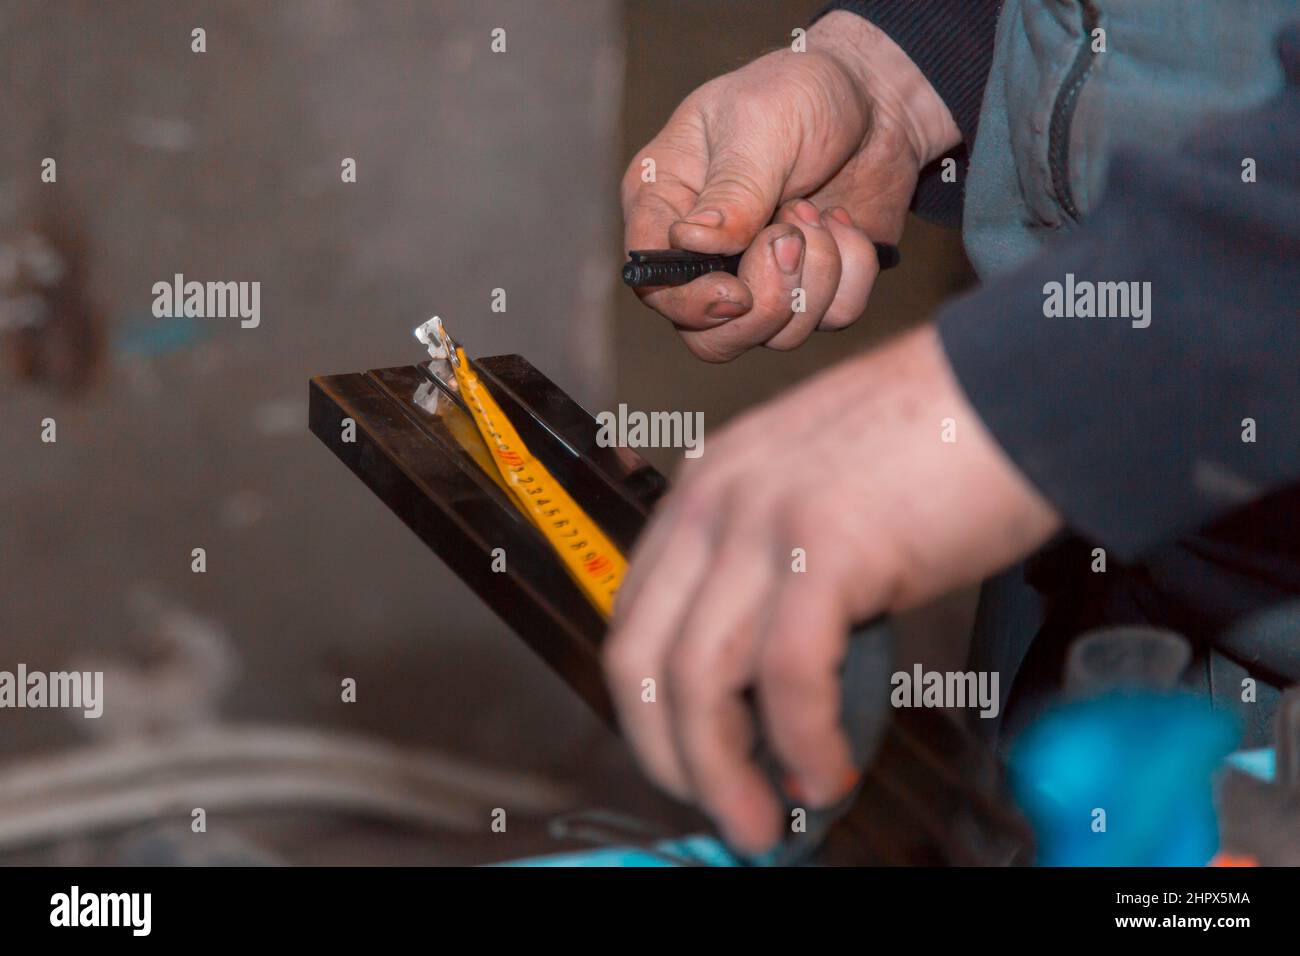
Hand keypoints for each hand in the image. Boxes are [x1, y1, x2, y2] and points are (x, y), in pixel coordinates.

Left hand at [602, 326, 1060, 852]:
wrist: (1015, 389)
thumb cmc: (933, 446)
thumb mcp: (817, 497)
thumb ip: (777, 577)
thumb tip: (773, 692)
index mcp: (705, 486)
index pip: (635, 616)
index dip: (652, 706)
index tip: (689, 758)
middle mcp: (715, 499)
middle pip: (640, 656)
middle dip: (669, 754)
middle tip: (717, 811)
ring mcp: (763, 520)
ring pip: (698, 679)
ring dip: (724, 773)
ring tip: (765, 822)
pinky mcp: (826, 546)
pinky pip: (788, 676)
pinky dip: (802, 743)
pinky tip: (827, 773)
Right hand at [621, 12, 959, 361]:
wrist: (876, 98)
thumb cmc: (801, 93)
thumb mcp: (762, 125)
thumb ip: (733, 190)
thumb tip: (692, 242)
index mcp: (666, 203)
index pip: (651, 284)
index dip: (690, 303)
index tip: (736, 290)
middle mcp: (703, 254)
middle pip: (709, 337)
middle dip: (764, 302)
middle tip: (794, 234)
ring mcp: (757, 276)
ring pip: (775, 336)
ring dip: (816, 277)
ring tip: (818, 212)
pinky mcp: (810, 287)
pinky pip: (832, 318)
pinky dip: (851, 273)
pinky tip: (845, 224)